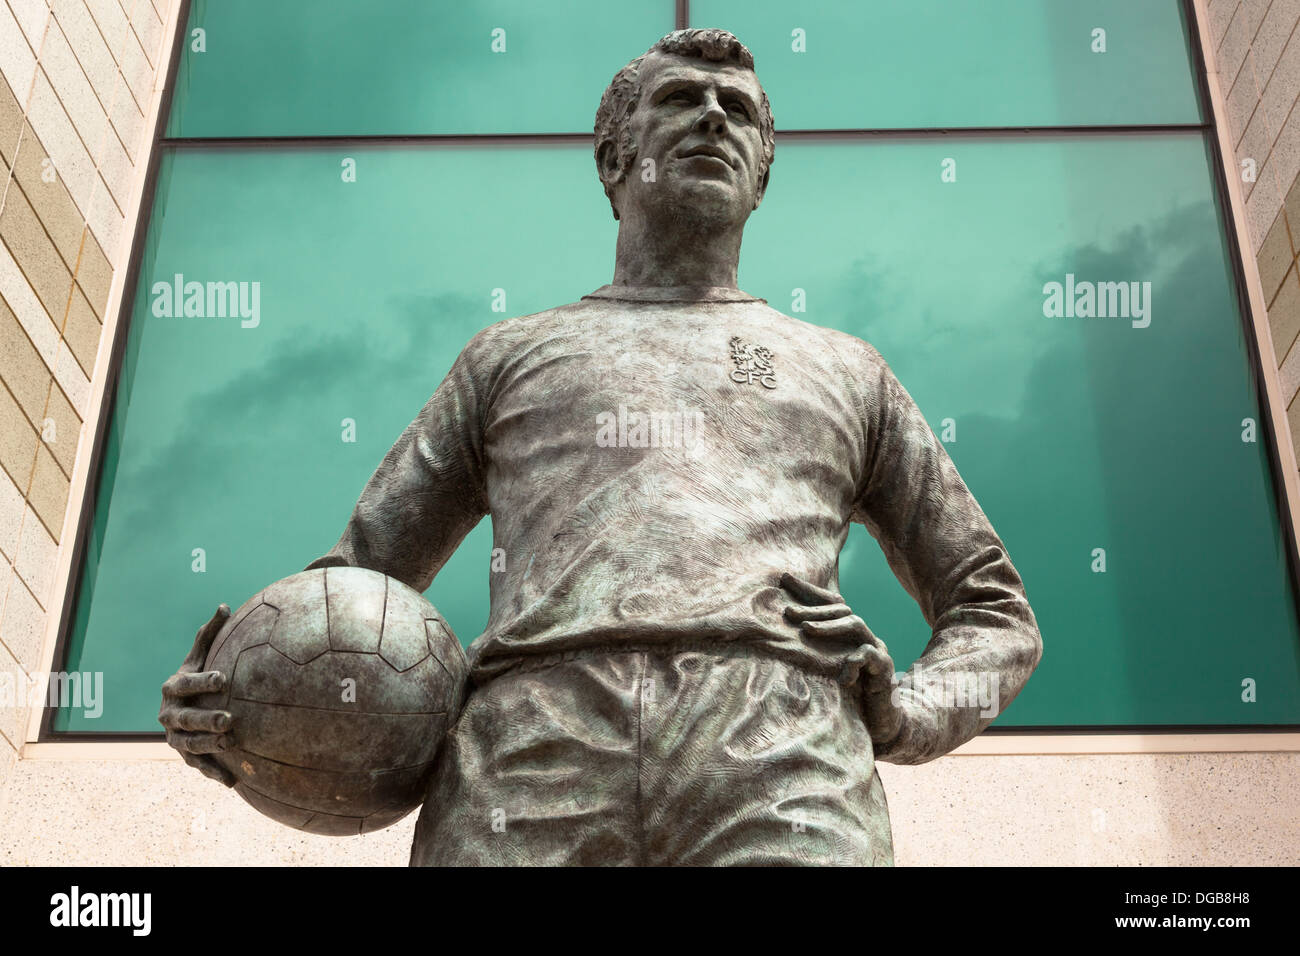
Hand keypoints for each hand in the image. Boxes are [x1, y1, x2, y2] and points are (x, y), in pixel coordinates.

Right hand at [158, 604, 236, 786]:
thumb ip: (209, 633)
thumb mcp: (199, 656)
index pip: (185, 684)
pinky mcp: (185, 756)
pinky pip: (198, 766)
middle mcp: (168, 714)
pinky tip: (232, 780)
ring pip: (188, 745)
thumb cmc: (198, 676)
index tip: (224, 678)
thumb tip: (224, 605)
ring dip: (208, 746)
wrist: (184, 707)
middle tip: (230, 719)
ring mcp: (174, 737)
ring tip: (232, 744)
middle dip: (206, 719)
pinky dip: (213, 773)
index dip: (202, 681)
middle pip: (185, 719)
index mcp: (172, 687)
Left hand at [779, 571, 903, 747]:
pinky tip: (841, 674)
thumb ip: (806, 655)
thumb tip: (770, 638)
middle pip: (840, 610)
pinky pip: (868, 655)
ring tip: (806, 631)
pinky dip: (853, 661)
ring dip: (829, 626)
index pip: (829, 603)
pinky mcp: (885, 670)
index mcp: (848, 634)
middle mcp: (863, 637)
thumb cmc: (848, 699)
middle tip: (788, 613)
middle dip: (813, 609)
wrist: (881, 726)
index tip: (784, 577)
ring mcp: (876, 651)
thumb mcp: (823, 673)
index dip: (808, 590)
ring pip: (855, 624)